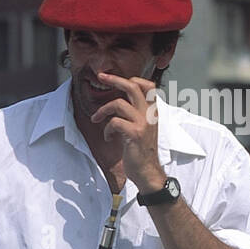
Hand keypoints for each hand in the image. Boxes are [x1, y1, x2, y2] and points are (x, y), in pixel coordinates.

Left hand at [90, 73, 163, 188]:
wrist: (147, 171)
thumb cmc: (141, 150)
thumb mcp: (141, 128)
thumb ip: (134, 114)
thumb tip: (119, 102)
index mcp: (152, 111)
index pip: (149, 86)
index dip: (133, 79)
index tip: (117, 79)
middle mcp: (150, 114)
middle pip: (133, 87)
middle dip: (114, 79)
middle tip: (101, 76)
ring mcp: (143, 123)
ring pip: (119, 104)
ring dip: (103, 110)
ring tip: (96, 119)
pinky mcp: (135, 134)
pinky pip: (114, 122)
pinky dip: (107, 129)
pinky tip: (108, 137)